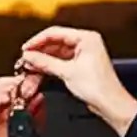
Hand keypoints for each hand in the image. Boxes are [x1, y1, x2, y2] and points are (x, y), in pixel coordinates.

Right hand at [19, 26, 136, 135]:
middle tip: (26, 58)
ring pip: (57, 52)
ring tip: (30, 65)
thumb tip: (30, 56)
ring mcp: (83, 54)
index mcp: (86, 38)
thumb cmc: (99, 87)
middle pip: (55, 41)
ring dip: (43, 58)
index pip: (55, 32)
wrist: (110, 103)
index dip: (37, 40)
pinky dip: (50, 65)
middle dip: (39, 50)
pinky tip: (40, 69)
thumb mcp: (67, 72)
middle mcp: (86, 43)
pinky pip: (61, 60)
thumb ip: (45, 62)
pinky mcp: (81, 64)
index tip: (26, 48)